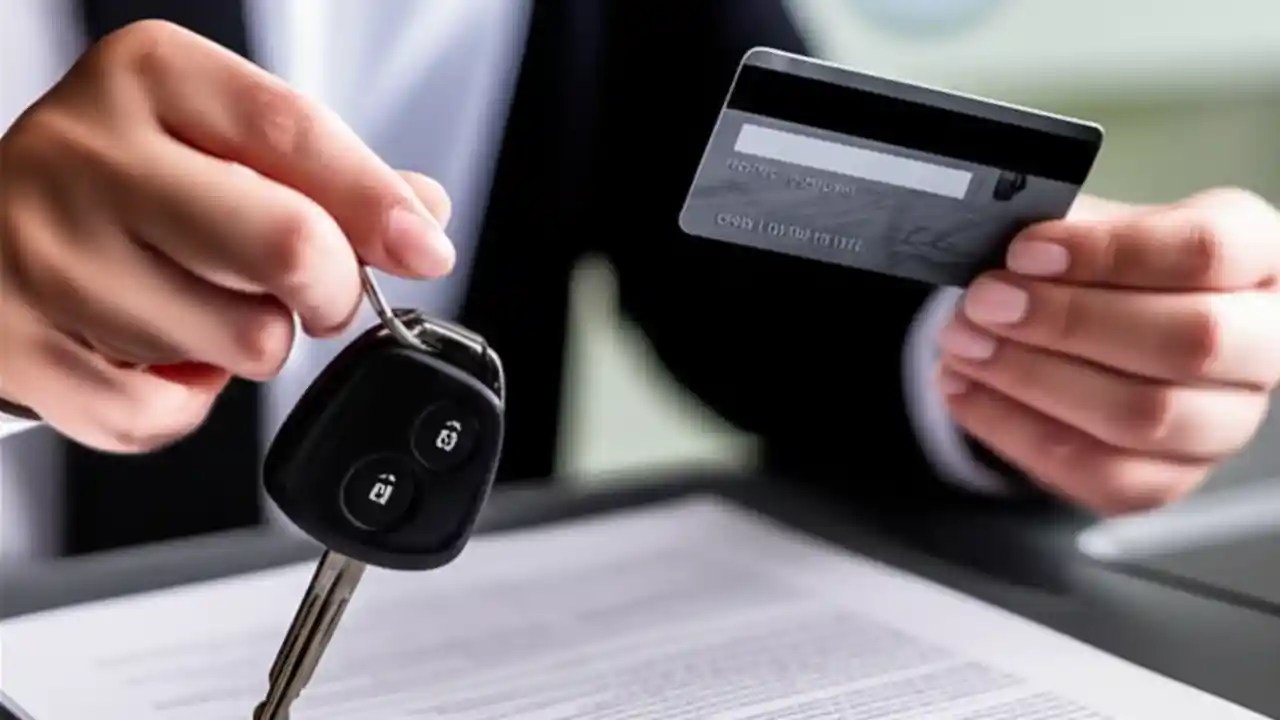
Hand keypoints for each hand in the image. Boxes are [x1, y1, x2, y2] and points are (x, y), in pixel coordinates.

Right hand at [0, 20, 453, 451]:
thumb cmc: (121, 187)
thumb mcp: (217, 141)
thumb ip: (326, 175)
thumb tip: (421, 218)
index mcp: (150, 79)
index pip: (295, 134)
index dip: (378, 205)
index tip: (426, 250)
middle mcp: (87, 154)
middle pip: (286, 245)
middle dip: (329, 289)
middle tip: (314, 292)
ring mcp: (45, 254)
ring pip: (241, 342)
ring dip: (249, 344)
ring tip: (199, 305)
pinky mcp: (19, 347)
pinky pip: (166, 413)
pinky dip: (184, 400)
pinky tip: (155, 351)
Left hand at [936, 188, 1279, 514]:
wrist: (1100, 325)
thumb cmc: (1104, 268)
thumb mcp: (1095, 225)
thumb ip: (1062, 228)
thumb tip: (997, 246)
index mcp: (1259, 257)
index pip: (1209, 251)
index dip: (1112, 253)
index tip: (1025, 251)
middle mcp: (1264, 344)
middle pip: (1188, 341)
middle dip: (1068, 322)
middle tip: (986, 302)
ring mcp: (1225, 422)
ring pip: (1144, 417)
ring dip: (1032, 379)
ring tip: (964, 345)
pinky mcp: (1170, 478)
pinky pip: (1100, 473)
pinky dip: (1014, 431)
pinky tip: (963, 391)